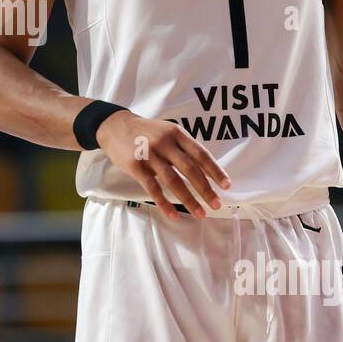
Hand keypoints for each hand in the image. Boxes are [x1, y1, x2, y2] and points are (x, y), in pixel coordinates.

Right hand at [96, 111, 230, 219]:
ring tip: (200, 213)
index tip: (226, 186)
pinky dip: (164, 204)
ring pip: (173, 181)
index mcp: (176, 133)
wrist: (115, 126)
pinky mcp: (136, 167)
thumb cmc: (146, 132)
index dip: (215, 171)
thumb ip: (183, 148)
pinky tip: (173, 215)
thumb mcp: (167, 131)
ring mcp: (150, 155)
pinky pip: (153, 189)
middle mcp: (165, 143)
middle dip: (205, 189)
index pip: (201, 154)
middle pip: (190, 169)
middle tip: (216, 204)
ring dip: (188, 200)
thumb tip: (205, 171)